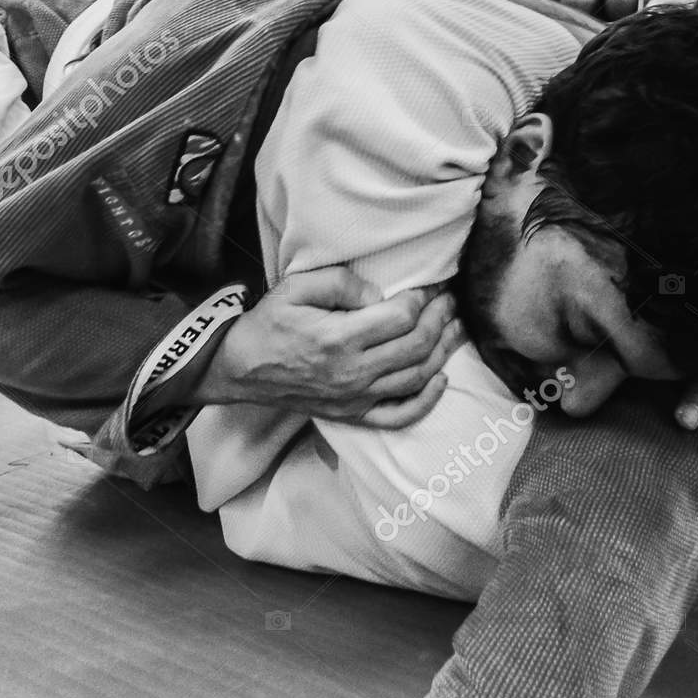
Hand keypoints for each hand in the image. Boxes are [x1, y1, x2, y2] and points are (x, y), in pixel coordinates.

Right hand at [193, 269, 460, 427]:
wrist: (242, 369)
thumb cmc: (270, 323)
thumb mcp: (296, 287)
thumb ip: (341, 282)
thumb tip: (380, 293)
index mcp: (339, 338)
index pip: (402, 316)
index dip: (423, 297)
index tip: (429, 285)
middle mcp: (353, 372)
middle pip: (417, 345)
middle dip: (441, 318)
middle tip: (449, 301)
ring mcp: (357, 398)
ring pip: (417, 377)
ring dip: (444, 350)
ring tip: (455, 327)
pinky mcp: (355, 414)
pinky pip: (400, 415)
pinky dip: (427, 400)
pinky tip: (441, 378)